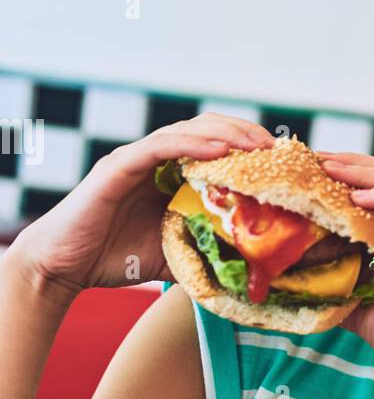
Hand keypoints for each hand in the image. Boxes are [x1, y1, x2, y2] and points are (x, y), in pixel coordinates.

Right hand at [9, 113, 275, 298]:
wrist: (67, 266)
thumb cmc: (118, 259)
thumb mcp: (176, 253)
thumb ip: (207, 250)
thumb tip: (252, 268)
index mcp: (172, 174)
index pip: (218, 148)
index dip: (250, 149)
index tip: (281, 163)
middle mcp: (157, 158)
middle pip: (210, 130)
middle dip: (247, 134)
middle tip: (278, 150)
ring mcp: (139, 157)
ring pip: (190, 131)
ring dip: (228, 135)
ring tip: (258, 146)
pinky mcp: (121, 164)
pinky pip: (161, 145)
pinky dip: (192, 145)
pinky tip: (219, 151)